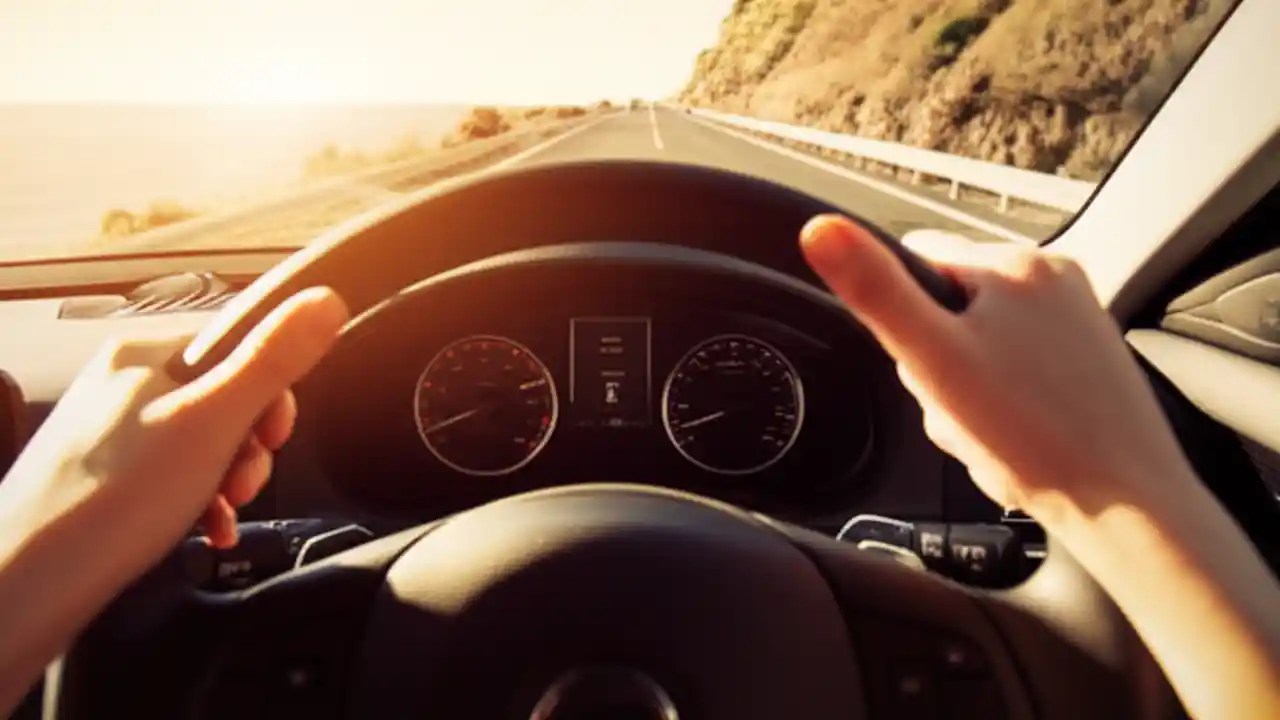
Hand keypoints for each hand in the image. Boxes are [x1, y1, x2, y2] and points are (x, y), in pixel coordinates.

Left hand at [1, 287, 347, 558]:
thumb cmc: (107, 504)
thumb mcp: (213, 424)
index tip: (272, 437)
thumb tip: (323, 301)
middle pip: (225, 397)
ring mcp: (110, 432)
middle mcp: (122, 383)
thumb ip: (271, 361)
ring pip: (203, 442)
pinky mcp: (104, 478)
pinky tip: (203, 530)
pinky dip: (199, 502)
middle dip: (249, 447)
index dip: (270, 396)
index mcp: (143, 353)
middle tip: (241, 482)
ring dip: (228, 479)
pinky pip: (174, 477)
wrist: (25, 586)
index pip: (238, 346)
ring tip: (219, 511)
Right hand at [799, 216, 1195, 519]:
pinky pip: (1016, 371)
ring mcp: (1078, 320)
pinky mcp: (1091, 362)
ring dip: (966, 392)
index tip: (925, 365)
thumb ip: (875, 291)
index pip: (915, 260)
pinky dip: (1004, 406)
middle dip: (937, 364)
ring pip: (979, 346)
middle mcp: (1055, 279)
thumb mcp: (932, 359)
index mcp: (1015, 262)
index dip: (902, 319)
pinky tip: (1016, 438)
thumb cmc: (1032, 436)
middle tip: (961, 408)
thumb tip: (819, 229)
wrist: (1125, 505)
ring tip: (991, 431)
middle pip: (947, 308)